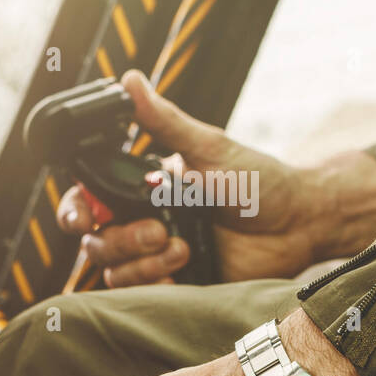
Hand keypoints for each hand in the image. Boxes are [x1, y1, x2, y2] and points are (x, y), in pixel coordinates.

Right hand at [56, 71, 375, 286]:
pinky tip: (184, 264)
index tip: (84, 217)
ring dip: (142, 262)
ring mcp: (158, 256)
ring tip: (181, 247)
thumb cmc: (258, 180)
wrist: (299, 223)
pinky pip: (144, 295)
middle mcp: (143, 221)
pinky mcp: (177, 284)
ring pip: (115, 272)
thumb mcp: (209, 148)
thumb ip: (165, 121)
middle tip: (160, 229)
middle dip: (121, 239)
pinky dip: (156, 282)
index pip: (88, 200)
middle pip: (96, 241)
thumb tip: (130, 80)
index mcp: (141, 186)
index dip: (75, 210)